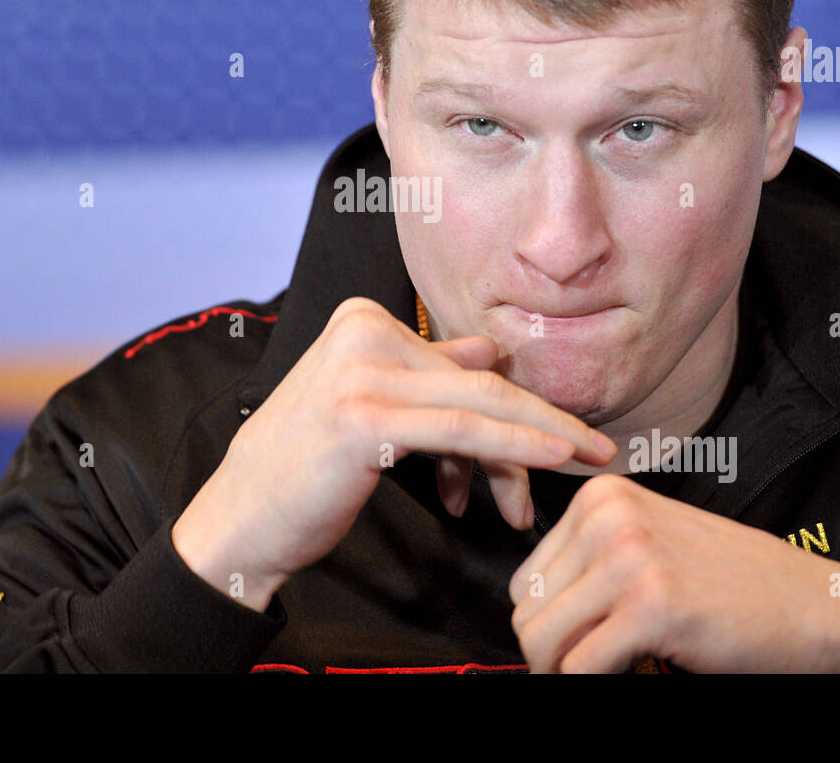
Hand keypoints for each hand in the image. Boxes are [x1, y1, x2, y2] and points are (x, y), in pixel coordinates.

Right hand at [172, 296, 616, 610]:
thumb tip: (485, 352)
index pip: (462, 363)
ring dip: (542, 437)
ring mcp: (360, 370)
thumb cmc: (305, 472)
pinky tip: (554, 456)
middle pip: (477, 382)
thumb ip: (427, 373)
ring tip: (588, 459)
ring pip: (479, 404)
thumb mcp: (369, 407)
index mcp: (361, 320)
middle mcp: (360, 331)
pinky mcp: (363, 415)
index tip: (560, 439)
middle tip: (598, 445)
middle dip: (543, 419)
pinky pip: (461, 430)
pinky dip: (515, 445)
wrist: (241, 520)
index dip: (514, 408)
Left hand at [509, 474, 839, 671]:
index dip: (548, 624)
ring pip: (540, 640)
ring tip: (605, 674)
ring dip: (563, 673)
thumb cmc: (731, 583)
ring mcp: (627, 557)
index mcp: (600, 497)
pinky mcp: (650, 605)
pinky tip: (631, 677)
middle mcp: (607, 516)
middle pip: (526, 609)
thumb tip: (527, 609)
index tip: (583, 643)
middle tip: (592, 669)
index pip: (526, 578)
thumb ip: (589, 561)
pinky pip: (578, 667)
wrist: (815, 606)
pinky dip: (590, 686)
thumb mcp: (647, 544)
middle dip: (551, 652)